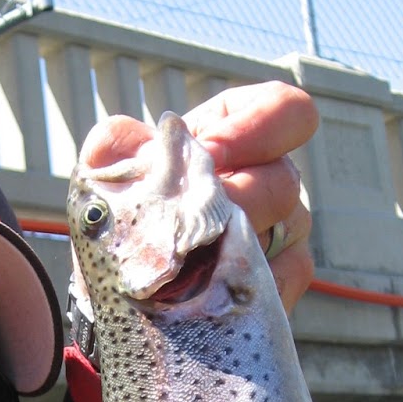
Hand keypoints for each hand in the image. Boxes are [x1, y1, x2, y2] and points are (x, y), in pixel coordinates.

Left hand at [82, 82, 317, 313]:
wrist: (129, 276)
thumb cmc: (129, 211)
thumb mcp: (112, 173)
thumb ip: (114, 146)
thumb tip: (125, 139)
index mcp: (236, 134)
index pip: (285, 110)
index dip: (256, 129)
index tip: (211, 154)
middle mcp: (270, 175)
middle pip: (282, 180)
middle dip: (233, 201)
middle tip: (188, 221)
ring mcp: (284, 225)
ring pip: (290, 226)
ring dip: (237, 244)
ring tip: (190, 259)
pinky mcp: (286, 272)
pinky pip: (289, 273)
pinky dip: (250, 283)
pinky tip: (211, 291)